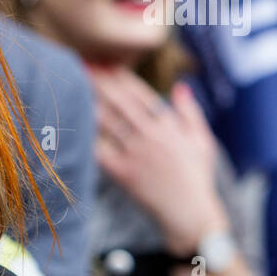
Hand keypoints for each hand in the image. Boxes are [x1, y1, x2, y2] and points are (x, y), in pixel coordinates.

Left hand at [90, 66, 228, 256]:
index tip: (105, 62)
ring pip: (109, 123)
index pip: (141, 94)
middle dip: (101, 82)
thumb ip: (190, 112)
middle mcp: (151, 137)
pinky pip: (101, 151)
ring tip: (74, 85)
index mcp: (168, 126)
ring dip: (91, 102)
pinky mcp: (124, 174)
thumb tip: (180, 86)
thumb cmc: (196, 177)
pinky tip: (75, 123)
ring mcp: (137, 154)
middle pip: (121, 103)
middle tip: (82, 63)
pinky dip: (89, 136)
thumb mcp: (202, 141)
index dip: (121, 77)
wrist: (190, 213)